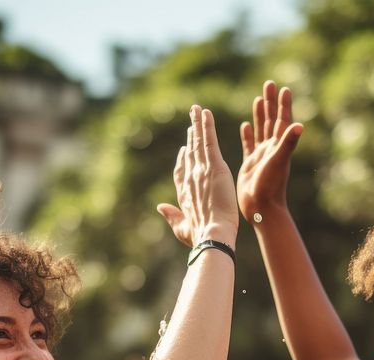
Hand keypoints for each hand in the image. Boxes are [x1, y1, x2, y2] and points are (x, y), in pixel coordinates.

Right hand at [157, 106, 237, 247]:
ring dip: (197, 124)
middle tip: (192, 124)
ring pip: (198, 143)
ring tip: (196, 110)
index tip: (184, 150)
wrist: (211, 234)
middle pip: (190, 153)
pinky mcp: (214, 166)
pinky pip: (209, 141)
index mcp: (184, 194)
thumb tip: (159, 207)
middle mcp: (190, 178)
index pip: (182, 172)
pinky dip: (206, 126)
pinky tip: (204, 113)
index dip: (183, 160)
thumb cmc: (200, 237)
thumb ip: (172, 216)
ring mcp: (201, 170)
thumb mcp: (182, 228)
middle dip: (191, 138)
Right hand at [237, 80, 303, 223]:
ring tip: (258, 98)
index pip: (282, 120)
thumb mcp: (278, 162)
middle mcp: (271, 149)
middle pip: (271, 120)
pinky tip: (245, 125)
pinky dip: (248, 134)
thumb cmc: (269, 186)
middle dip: (270, 102)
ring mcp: (261, 156)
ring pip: (261, 130)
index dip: (283, 104)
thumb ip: (288, 143)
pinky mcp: (250, 164)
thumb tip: (299, 125)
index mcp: (278, 146)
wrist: (261, 209)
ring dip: (260, 114)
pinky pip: (249, 145)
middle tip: (269, 83)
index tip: (284, 88)